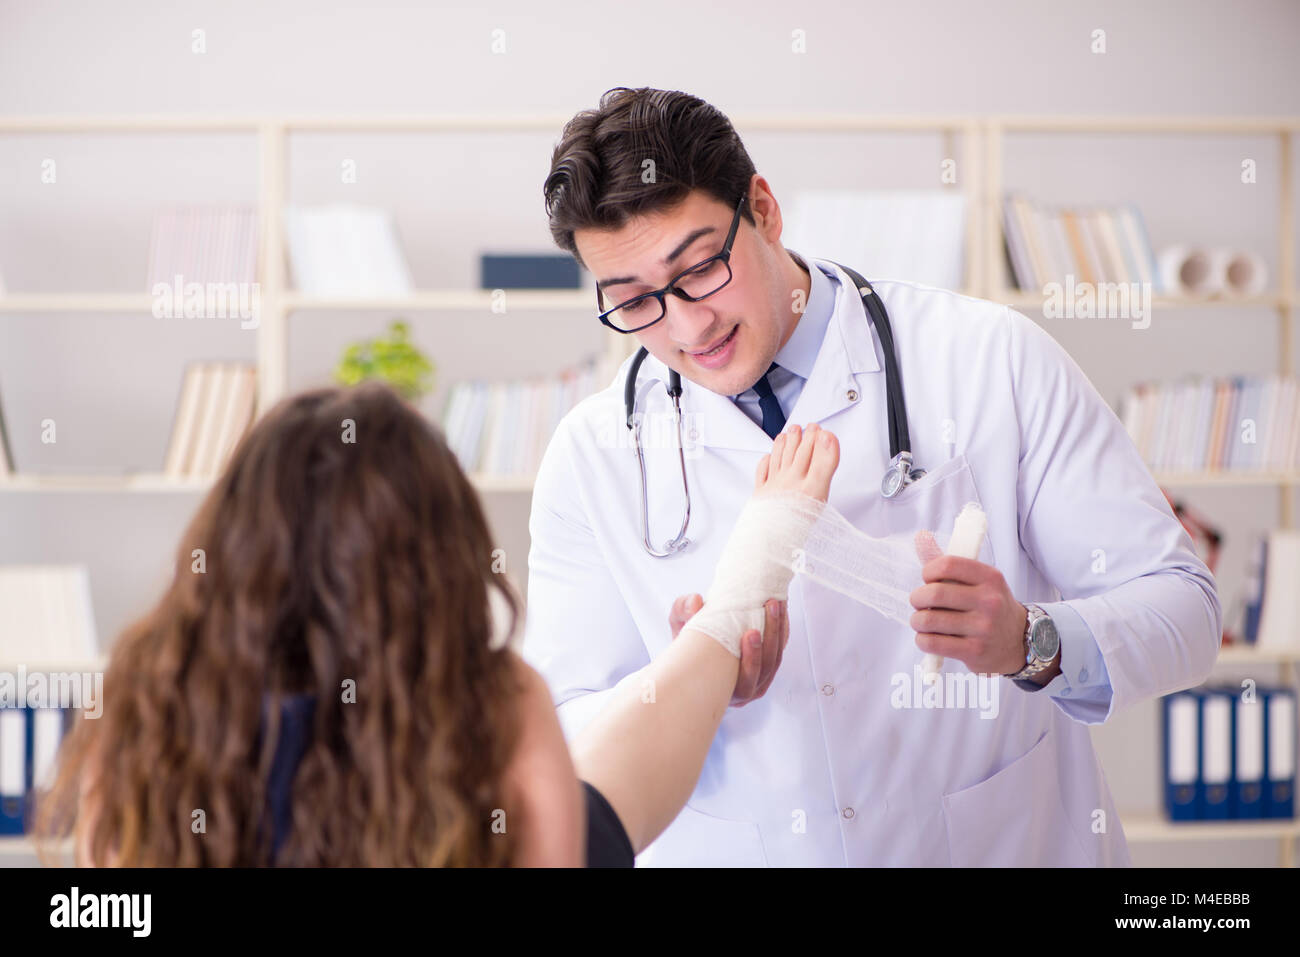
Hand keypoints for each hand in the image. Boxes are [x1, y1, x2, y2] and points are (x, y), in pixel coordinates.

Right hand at [669, 593, 788, 706]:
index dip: (751, 660)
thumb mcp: (680, 624)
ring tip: (773, 605)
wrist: (702, 638)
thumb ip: (683, 612)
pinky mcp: (768, 664)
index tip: (749, 633)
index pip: (743, 682)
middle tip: (764, 612)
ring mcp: (758, 680)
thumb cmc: (688, 641)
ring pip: (774, 660)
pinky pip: (779, 650)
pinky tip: (780, 610)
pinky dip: (781, 630)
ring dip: (776, 631)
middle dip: (766, 641)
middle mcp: (743, 691)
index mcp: (722, 690)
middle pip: (764, 670)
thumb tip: (696, 602)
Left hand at [908, 530, 1033, 676]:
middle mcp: (990, 601)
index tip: (927, 579)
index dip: (928, 571)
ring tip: (920, 621)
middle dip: (917, 598)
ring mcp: (983, 628)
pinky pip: (933, 643)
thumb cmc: (989, 606)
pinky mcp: (975, 651)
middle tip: (918, 602)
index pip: (948, 565)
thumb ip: (948, 562)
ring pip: (929, 620)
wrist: (1019, 642)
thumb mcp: (979, 581)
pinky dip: (922, 640)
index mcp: (990, 578)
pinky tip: (927, 638)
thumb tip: (920, 536)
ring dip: (917, 621)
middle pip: (934, 593)